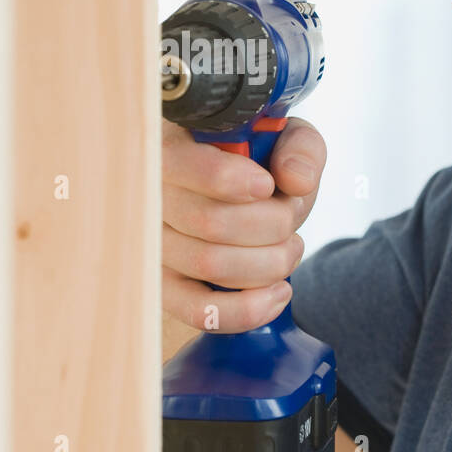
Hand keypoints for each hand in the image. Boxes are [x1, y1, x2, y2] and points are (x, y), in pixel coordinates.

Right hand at [161, 116, 326, 332]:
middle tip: (291, 215)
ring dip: (270, 261)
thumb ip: (299, 148)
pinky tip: (277, 293)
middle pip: (209, 221)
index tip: (267, 185)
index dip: (226, 179)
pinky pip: (199, 311)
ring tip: (290, 246)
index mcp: (172, 149)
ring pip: (211, 265)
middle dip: (270, 223)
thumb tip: (296, 180)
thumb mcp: (286, 139)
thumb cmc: (262, 165)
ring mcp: (156, 247)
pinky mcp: (167, 289)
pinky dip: (247, 309)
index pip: (182, 166)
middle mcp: (152, 199)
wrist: (250, 200)